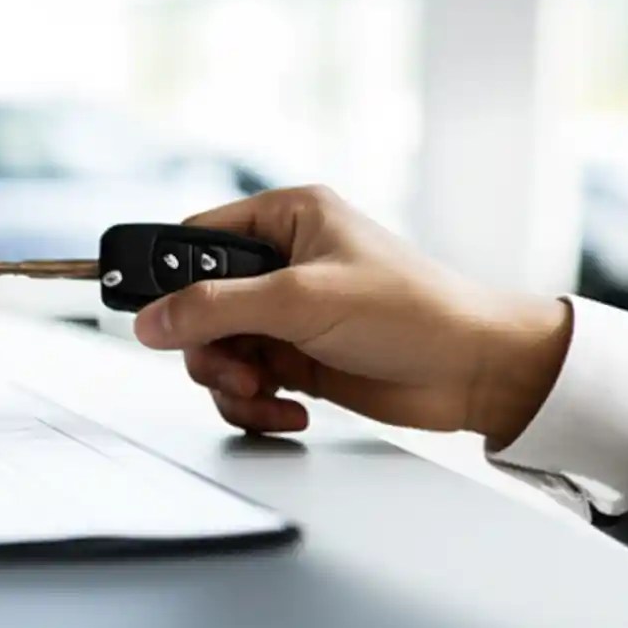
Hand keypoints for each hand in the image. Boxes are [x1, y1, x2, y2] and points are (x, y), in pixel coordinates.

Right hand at [133, 186, 572, 448]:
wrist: (477, 373)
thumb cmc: (416, 312)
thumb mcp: (302, 300)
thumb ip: (216, 308)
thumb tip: (150, 320)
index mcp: (286, 219)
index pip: (196, 239)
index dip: (169, 277)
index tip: (150, 312)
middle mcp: (282, 264)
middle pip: (197, 305)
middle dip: (207, 346)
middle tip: (231, 367)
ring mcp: (287, 315)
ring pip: (215, 350)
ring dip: (230, 381)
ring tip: (264, 391)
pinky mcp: (296, 360)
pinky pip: (243, 383)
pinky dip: (254, 403)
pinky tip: (288, 408)